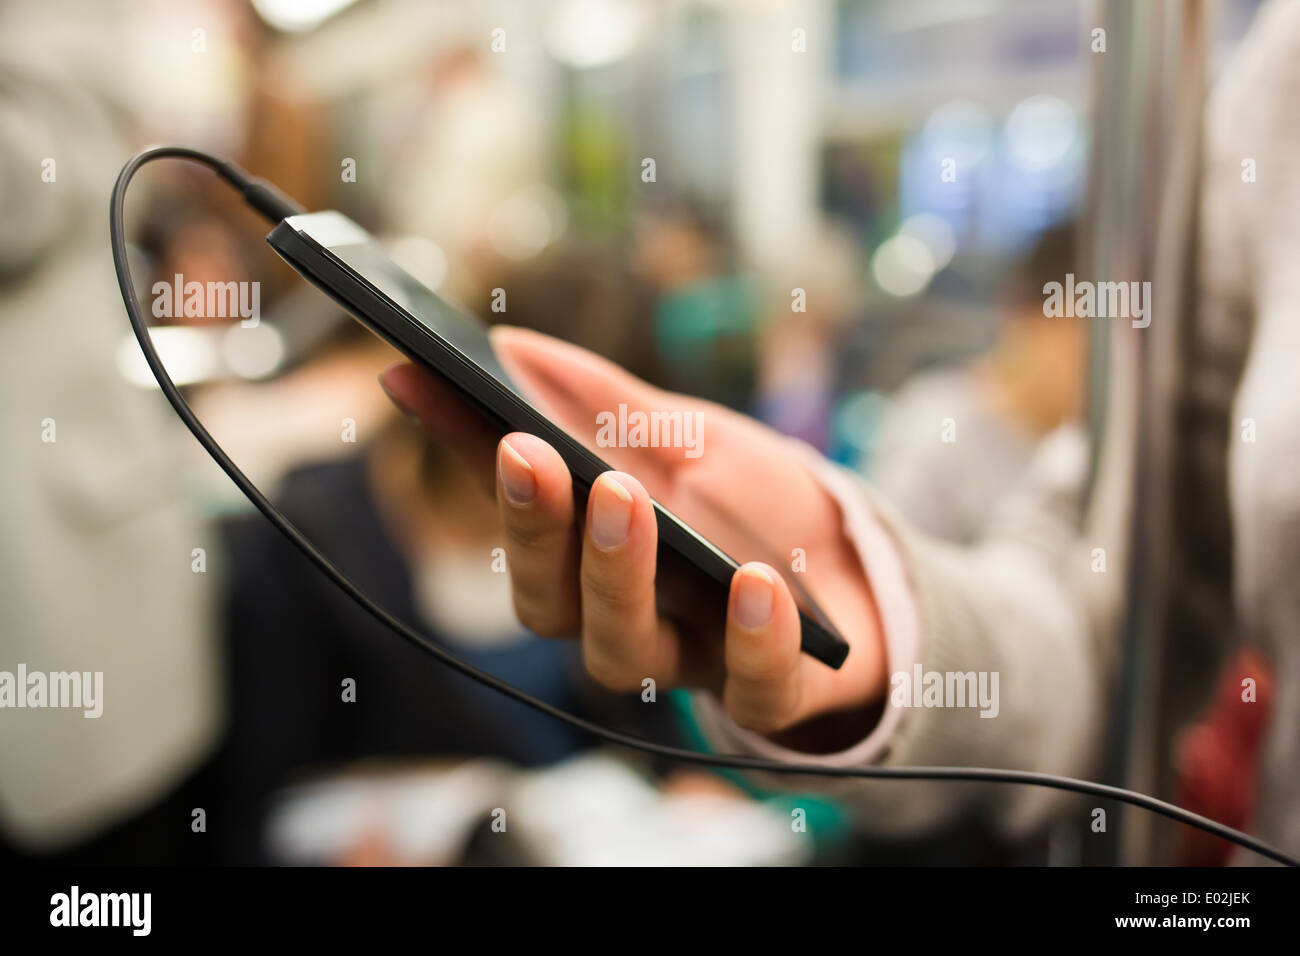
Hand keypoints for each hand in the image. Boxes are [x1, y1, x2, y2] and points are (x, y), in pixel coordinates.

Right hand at [379, 326, 885, 739]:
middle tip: (528, 451)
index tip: (420, 377)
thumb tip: (507, 344)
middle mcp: (621, 618)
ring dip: (616, 574)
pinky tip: (755, 584)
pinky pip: (753, 684)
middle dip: (533, 526)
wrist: (863, 573)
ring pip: (623, 649)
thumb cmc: (755, 506)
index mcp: (587, 557)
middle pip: (549, 599)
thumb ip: (604, 400)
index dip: (464, 454)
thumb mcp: (687, 436)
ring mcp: (692, 660)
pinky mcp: (773, 690)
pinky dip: (752, 638)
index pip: (514, 511)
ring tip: (622, 495)